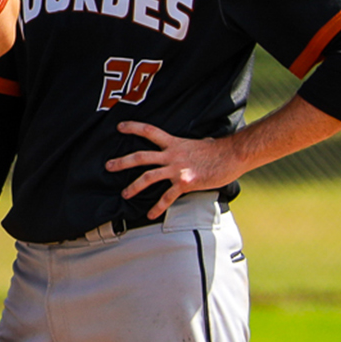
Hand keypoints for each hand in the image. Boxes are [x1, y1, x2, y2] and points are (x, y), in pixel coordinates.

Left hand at [106, 121, 242, 219]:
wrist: (232, 156)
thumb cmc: (219, 150)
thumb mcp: (200, 143)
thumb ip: (190, 147)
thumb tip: (199, 144)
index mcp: (174, 143)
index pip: (149, 131)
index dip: (133, 128)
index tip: (119, 127)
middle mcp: (172, 154)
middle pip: (141, 156)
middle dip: (122, 162)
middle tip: (109, 166)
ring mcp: (177, 169)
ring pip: (148, 177)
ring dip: (134, 186)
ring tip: (125, 194)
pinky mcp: (185, 183)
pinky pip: (167, 197)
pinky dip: (158, 207)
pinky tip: (150, 214)